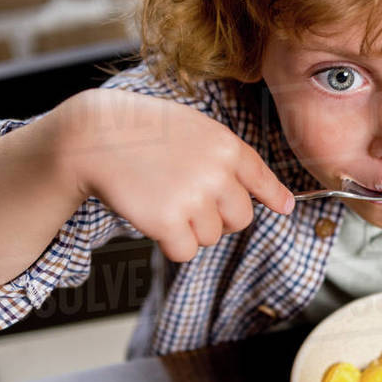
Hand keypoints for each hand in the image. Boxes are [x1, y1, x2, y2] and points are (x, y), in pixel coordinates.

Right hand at [56, 88, 294, 261]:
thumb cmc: (143, 130)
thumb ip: (228, 158)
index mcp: (227, 147)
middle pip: (240, 219)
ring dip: (189, 227)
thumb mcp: (195, 129)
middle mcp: (218, 174)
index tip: (285, 207)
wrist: (96, 135)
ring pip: (211, 237)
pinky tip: (153, 216)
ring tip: (162, 197)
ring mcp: (194, 199)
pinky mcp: (168, 222)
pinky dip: (171, 243)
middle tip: (187, 199)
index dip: (275, 196)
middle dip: (219, 216)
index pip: (262, 180)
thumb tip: (272, 197)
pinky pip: (185, 252)